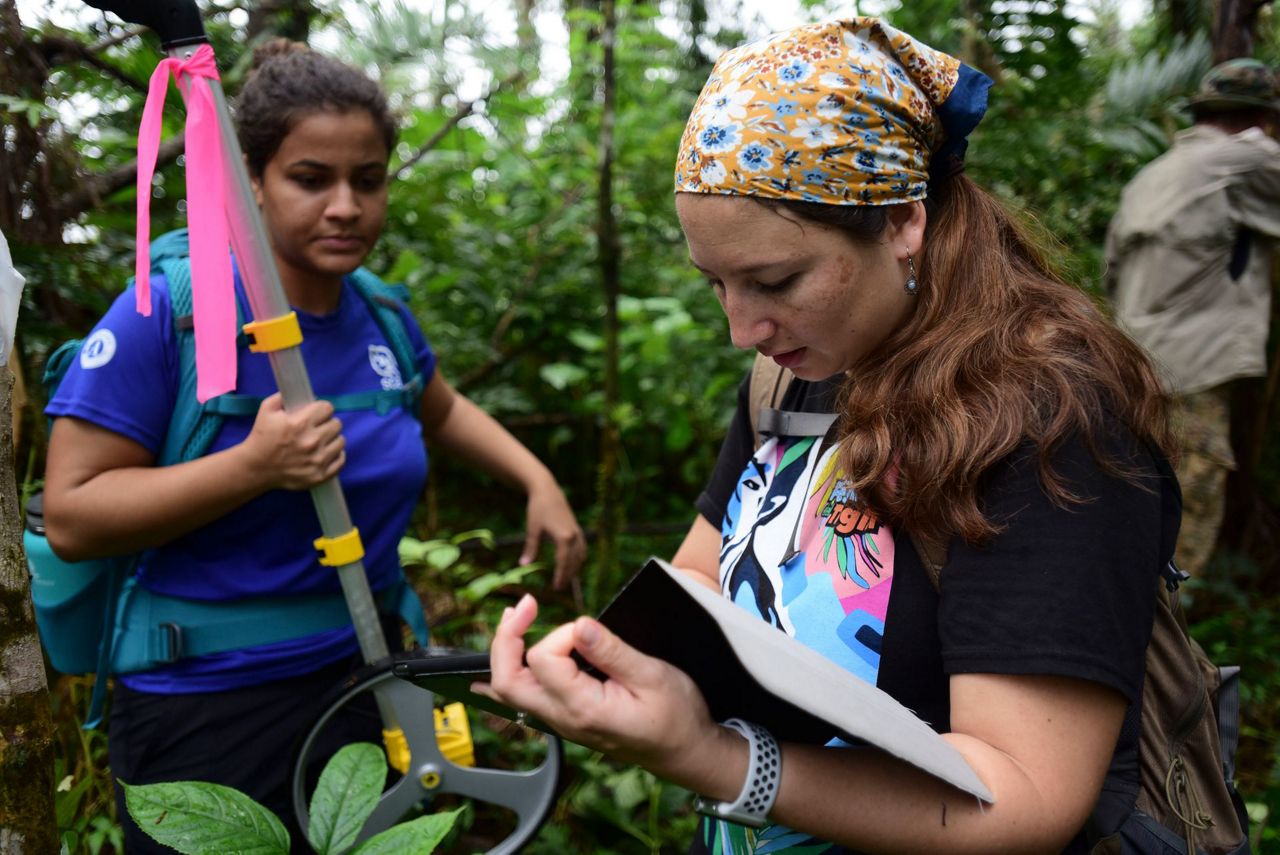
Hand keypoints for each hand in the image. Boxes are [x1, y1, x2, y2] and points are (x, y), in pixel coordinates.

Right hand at [241, 393, 345, 489]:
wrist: (256, 468)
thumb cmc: (262, 438)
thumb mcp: (267, 409)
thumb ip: (284, 397)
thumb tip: (302, 394)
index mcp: (300, 424)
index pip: (327, 408)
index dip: (321, 409)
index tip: (317, 413)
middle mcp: (312, 441)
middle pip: (336, 424)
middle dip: (327, 423)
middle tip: (318, 427)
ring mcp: (318, 460)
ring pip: (340, 441)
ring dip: (332, 439)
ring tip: (321, 441)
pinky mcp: (320, 475)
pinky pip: (341, 460)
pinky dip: (335, 455)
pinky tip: (325, 453)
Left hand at [473, 594, 727, 784]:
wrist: (685, 752)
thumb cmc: (676, 715)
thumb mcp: (653, 676)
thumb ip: (611, 651)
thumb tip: (579, 625)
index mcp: (584, 708)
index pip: (544, 660)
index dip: (561, 633)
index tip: (589, 628)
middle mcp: (564, 719)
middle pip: (508, 681)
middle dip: (507, 639)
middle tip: (524, 606)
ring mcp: (561, 722)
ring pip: (510, 690)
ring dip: (506, 651)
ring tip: (516, 617)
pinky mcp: (566, 718)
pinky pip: (525, 696)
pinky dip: (514, 668)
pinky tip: (516, 649)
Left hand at [520, 480, 585, 589]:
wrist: (548, 490)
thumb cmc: (538, 509)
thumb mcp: (532, 529)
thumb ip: (530, 548)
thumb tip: (524, 565)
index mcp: (564, 537)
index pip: (563, 562)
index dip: (560, 576)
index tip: (555, 587)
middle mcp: (574, 536)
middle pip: (574, 562)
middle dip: (568, 576)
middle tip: (559, 587)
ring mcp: (578, 532)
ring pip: (580, 556)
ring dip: (574, 569)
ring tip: (566, 579)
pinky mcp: (577, 529)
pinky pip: (582, 549)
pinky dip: (578, 559)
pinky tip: (572, 564)